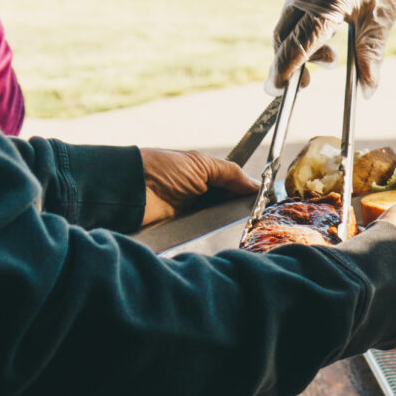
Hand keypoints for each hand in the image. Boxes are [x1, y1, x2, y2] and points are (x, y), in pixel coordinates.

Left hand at [141, 149, 257, 225]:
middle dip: (239, 205)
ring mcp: (189, 212)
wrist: (130, 188)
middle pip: (227, 203)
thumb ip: (230, 173)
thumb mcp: (201, 164)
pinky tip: (222, 225)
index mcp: (201, 174)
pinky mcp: (181, 229)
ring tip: (239, 216)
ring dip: (227, 218)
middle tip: (256, 208)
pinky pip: (202, 231)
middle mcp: (197, 193)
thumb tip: (256, 184)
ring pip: (218, 219)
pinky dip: (211, 228)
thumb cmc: (162, 168)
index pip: (231, 184)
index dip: (246, 190)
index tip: (265, 197)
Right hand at [269, 0, 395, 94]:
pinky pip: (294, 9)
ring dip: (302, 46)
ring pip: (287, 23)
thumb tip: (367, 91)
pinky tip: (328, 35)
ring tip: (333, 57)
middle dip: (291, 61)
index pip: (299, 40)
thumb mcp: (382, 20)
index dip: (285, 68)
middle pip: (284, 33)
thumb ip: (370, 56)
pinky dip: (304, 28)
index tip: (277, 90)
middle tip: (307, 83)